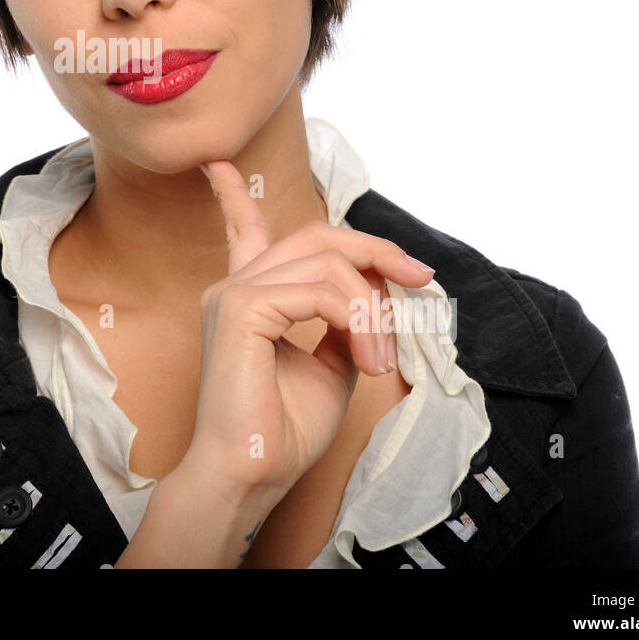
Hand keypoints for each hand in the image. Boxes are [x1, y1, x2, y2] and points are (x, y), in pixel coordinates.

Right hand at [177, 158, 434, 506]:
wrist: (251, 475)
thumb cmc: (283, 432)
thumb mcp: (331, 366)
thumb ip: (345, 323)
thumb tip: (374, 296)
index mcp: (247, 297)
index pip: (241, 228)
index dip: (232, 193)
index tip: (218, 165)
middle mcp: (234, 286)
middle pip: (315, 236)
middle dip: (374, 248)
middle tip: (420, 277)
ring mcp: (233, 293)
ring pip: (327, 263)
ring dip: (374, 307)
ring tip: (384, 357)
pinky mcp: (242, 308)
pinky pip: (319, 291)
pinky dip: (357, 318)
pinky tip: (366, 356)